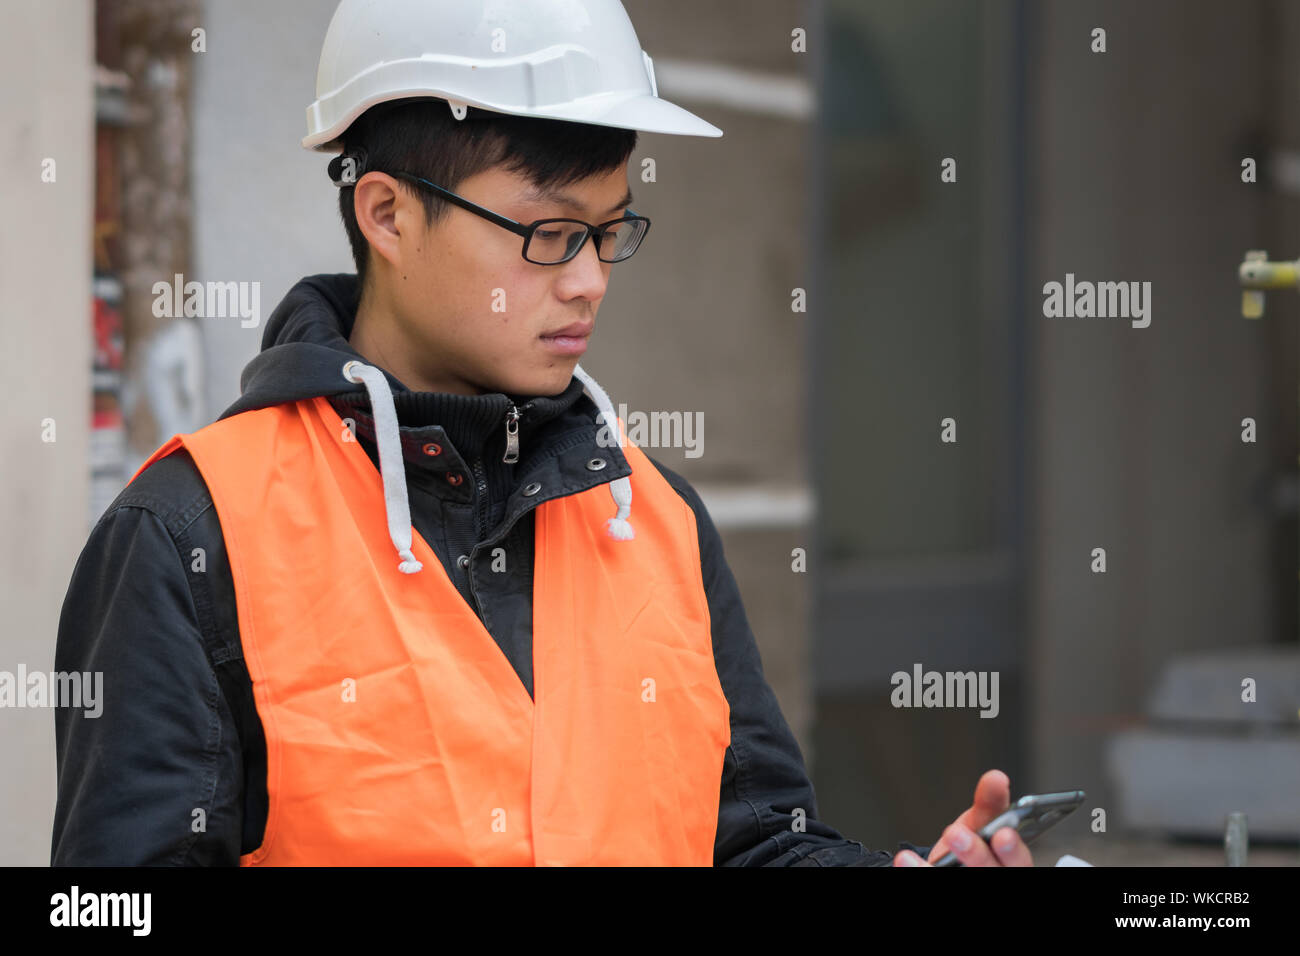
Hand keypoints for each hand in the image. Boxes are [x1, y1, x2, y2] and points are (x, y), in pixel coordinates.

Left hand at [892, 769, 1032, 866]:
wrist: (948, 865)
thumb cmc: (972, 844)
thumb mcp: (982, 822)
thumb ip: (989, 804)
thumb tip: (996, 779)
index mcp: (1010, 862)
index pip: (1018, 859)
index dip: (1012, 850)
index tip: (1003, 834)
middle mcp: (995, 874)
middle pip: (993, 871)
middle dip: (978, 854)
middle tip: (957, 833)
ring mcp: (971, 878)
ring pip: (969, 874)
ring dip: (957, 857)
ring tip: (942, 836)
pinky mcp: (948, 885)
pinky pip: (933, 877)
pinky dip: (919, 869)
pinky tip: (905, 859)